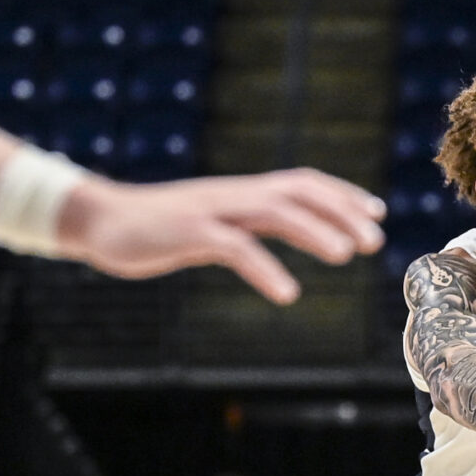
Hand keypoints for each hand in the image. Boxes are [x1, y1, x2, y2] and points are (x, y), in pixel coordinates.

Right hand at [61, 170, 384, 302]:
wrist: (99, 221)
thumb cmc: (153, 228)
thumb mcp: (205, 224)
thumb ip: (239, 226)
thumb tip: (267, 235)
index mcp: (238, 193)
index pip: (300, 183)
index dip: (341, 194)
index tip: (376, 212)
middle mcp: (231, 194)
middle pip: (297, 192)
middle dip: (341, 211)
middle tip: (375, 240)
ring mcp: (210, 211)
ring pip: (273, 211)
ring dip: (314, 229)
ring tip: (345, 254)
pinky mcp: (187, 233)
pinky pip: (235, 247)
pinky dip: (265, 268)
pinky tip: (286, 293)